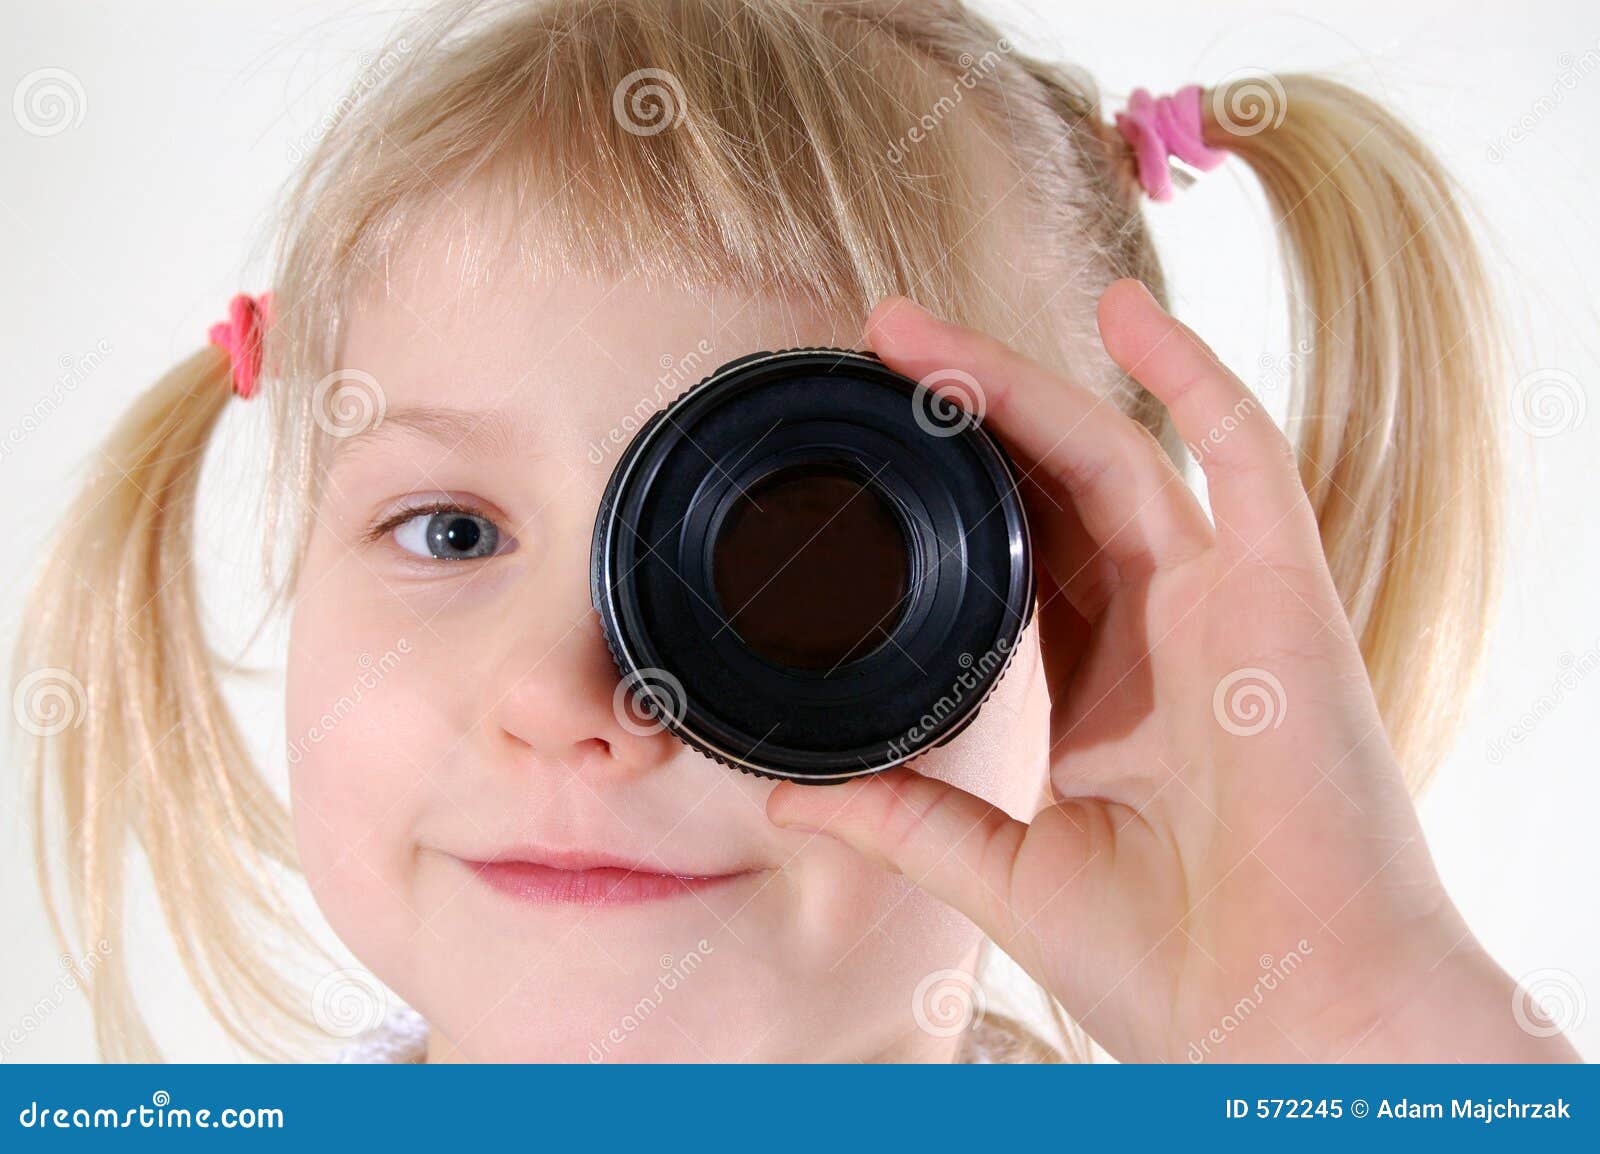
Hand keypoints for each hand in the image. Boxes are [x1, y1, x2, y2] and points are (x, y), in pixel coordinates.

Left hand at [767, 281, 1576, 1062]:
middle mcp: (1165, 635)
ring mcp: (1225, 605)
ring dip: (1020, 383)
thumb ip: (904, 817)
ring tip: (915, 330)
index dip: (950, 496)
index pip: (1018, 561)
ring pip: (1114, 455)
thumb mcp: (1002, 871)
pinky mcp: (1284, 592)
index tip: (865, 449)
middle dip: (964, 413)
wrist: (1288, 1021)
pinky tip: (1122, 308)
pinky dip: (1192, 374)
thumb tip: (789, 794)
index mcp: (1107, 697)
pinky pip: (1244, 455)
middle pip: (1052, 490)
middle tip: (874, 347)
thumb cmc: (1172, 965)